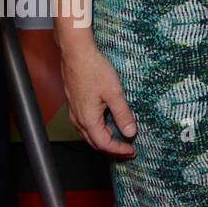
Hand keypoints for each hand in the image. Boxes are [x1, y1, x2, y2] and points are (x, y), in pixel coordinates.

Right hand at [59, 39, 136, 156]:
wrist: (77, 55)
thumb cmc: (94, 70)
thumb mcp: (115, 93)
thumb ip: (122, 114)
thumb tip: (130, 133)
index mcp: (88, 119)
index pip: (104, 143)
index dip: (119, 150)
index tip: (132, 151)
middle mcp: (78, 119)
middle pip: (95, 142)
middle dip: (112, 148)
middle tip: (128, 149)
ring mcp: (75, 112)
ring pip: (90, 134)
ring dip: (105, 139)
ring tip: (121, 139)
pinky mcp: (76, 105)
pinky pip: (87, 124)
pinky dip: (99, 129)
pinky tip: (110, 123)